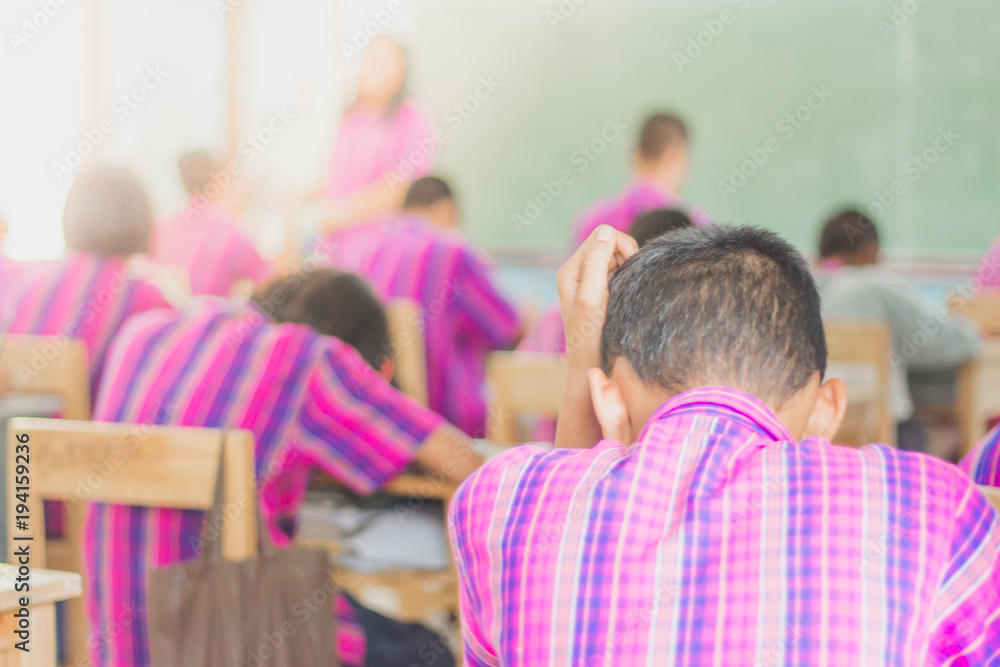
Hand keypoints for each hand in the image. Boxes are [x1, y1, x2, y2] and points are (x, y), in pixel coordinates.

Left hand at [556, 225, 637, 364]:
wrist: (592, 368)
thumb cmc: (592, 339)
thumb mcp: (592, 299)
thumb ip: (596, 263)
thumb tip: (606, 231)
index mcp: (570, 270)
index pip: (601, 235)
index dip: (622, 245)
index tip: (632, 267)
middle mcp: (576, 273)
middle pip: (608, 242)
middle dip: (626, 255)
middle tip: (631, 281)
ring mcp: (588, 282)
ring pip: (615, 256)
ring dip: (628, 267)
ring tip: (628, 291)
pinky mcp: (600, 291)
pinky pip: (618, 271)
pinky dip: (628, 276)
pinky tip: (628, 295)